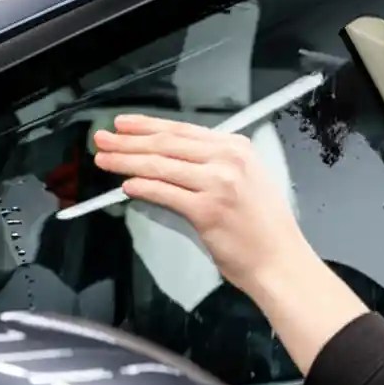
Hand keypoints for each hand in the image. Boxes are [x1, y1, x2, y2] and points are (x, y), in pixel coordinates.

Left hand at [92, 115, 315, 295]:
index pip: (182, 130)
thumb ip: (211, 165)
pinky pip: (165, 193)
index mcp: (237, 148)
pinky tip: (126, 185)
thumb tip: (167, 160)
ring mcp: (218, 183)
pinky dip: (143, 187)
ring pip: (160, 165)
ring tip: (105, 159)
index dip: (147, 125)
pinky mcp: (208, 210)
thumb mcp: (244, 180)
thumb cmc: (263, 228)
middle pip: (166, 143)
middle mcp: (228, 160)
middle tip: (103, 138)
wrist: (280, 260)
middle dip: (129, 140)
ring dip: (127, 161)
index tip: (124, 124)